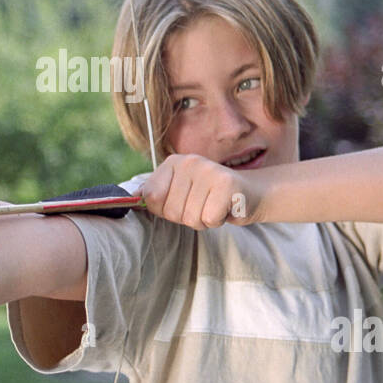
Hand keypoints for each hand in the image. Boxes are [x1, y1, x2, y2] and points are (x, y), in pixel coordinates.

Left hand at [139, 154, 260, 230]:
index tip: (181, 203)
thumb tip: (131, 199)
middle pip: (171, 211)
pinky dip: (217, 220)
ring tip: (214, 205)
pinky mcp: (226, 184)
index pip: (150, 197)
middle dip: (187, 217)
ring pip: (190, 217)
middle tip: (203, 205)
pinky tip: (225, 208)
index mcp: (173, 162)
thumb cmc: (211, 196)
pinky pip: (208, 219)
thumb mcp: (181, 191)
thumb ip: (157, 193)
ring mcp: (208, 171)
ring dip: (203, 220)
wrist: (251, 193)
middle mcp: (189, 162)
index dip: (164, 210)